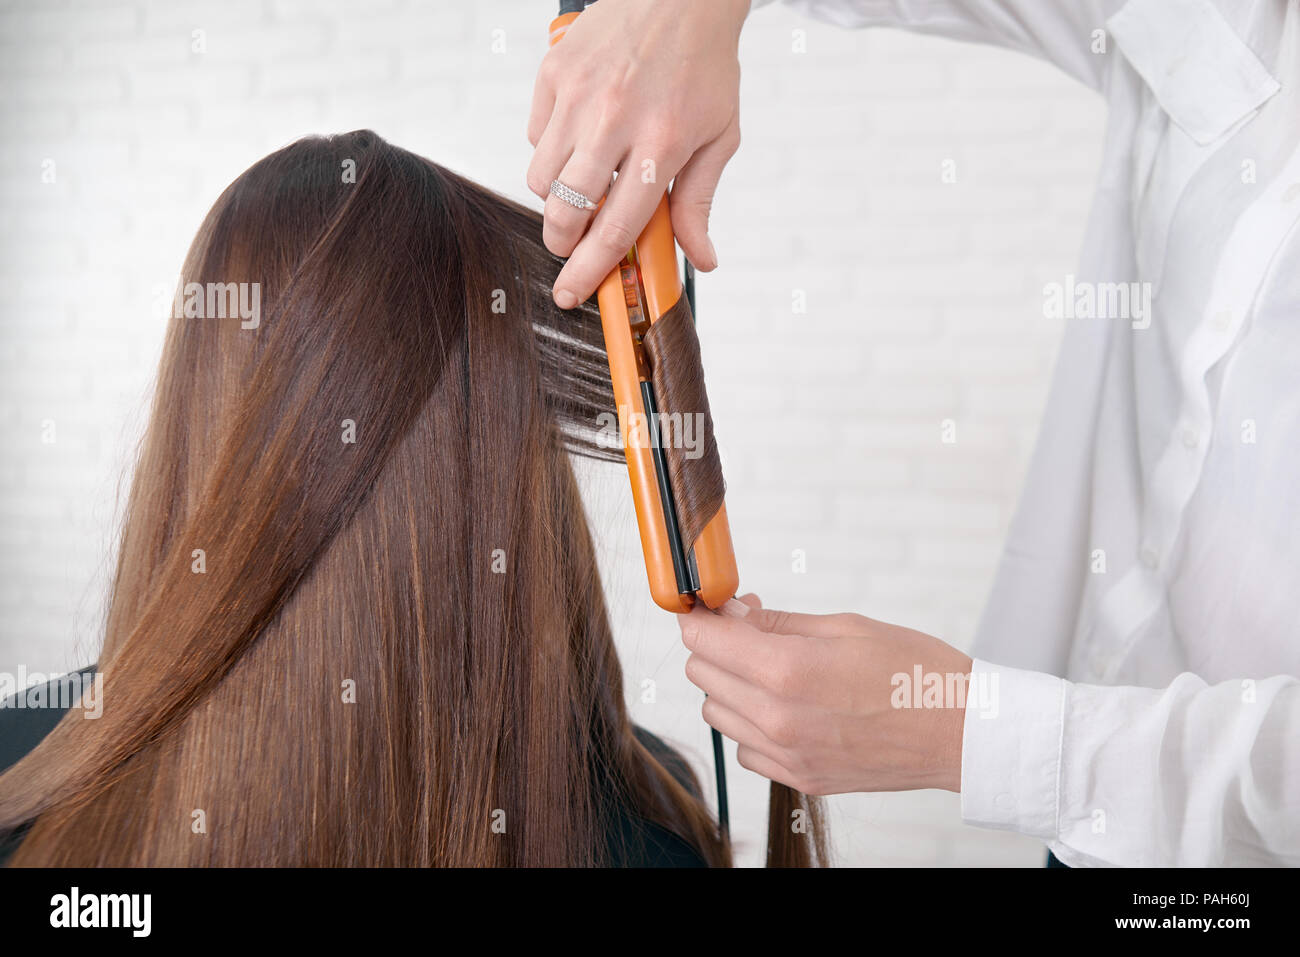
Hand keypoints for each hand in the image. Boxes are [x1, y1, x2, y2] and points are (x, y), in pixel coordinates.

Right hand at [526, 0, 754, 307]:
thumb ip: (700, 203)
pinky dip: (551, 151)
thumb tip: (703, 260)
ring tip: (584, 186)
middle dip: (561, 243)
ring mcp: (578, 95)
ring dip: (556, 198)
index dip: (588, 272)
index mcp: (661, 145)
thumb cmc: (703, 66)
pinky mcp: (554, 73)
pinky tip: (579, 139)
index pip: (614, 228)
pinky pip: (535, 136)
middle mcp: (614, 120)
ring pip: (540, 179)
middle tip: (570, 246)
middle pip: (564, 211)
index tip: (570, 294)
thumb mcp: (720, 138)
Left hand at [677, 594, 972, 794]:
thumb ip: (779, 622)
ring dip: (731, 686)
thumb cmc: (914, 670)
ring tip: (770, 668)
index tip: (705, 607)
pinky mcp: (801, 778)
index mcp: (788, 671)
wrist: (962, 733)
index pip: (705, 640)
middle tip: (748, 628)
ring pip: (717, 713)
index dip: (698, 617)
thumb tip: (734, 613)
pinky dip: (752, 725)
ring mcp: (788, 755)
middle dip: (716, 646)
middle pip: (702, 675)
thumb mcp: (845, 626)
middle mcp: (778, 718)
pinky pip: (746, 748)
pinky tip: (786, 706)